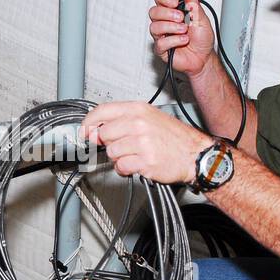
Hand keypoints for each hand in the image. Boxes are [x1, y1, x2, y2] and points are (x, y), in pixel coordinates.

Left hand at [80, 102, 212, 184]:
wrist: (195, 154)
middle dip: (109, 144)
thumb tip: (94, 131)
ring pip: (112, 152)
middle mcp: (139, 123)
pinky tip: (138, 164)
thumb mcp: (149, 119)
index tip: (84, 132)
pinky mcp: (145, 160)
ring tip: (135, 155)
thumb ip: (121, 122)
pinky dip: (127, 169)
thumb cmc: (173, 138)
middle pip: (104, 134)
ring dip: (119, 158)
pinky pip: (121, 166)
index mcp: (138, 109)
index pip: (102, 111)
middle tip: (123, 147)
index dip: (88, 123)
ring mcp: (142, 141)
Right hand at [148, 0, 214, 76]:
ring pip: (154, 27)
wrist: (203, 58)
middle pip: (153, 12)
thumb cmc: (202, 40)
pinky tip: (183, 40)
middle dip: (168, 13)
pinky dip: (174, 41)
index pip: (160, 0)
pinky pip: (160, 43)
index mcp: (173, 13)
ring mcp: (162, 36)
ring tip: (184, 30)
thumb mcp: (202, 20)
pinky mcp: (161, 49)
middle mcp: (165, 23)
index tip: (175, 2)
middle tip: (181, 18)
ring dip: (171, 27)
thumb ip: (195, 7)